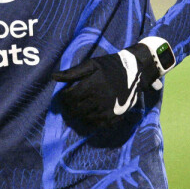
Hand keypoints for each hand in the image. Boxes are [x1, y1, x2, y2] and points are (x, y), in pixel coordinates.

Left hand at [52, 40, 166, 128]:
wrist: (135, 71)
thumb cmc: (110, 66)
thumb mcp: (91, 64)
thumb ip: (72, 72)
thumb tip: (53, 77)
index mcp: (92, 85)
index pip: (70, 98)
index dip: (63, 99)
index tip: (63, 97)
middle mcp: (100, 98)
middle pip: (76, 110)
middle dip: (69, 109)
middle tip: (68, 106)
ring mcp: (108, 108)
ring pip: (86, 118)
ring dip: (78, 115)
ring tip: (78, 110)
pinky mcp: (116, 115)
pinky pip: (98, 124)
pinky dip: (91, 121)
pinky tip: (89, 115)